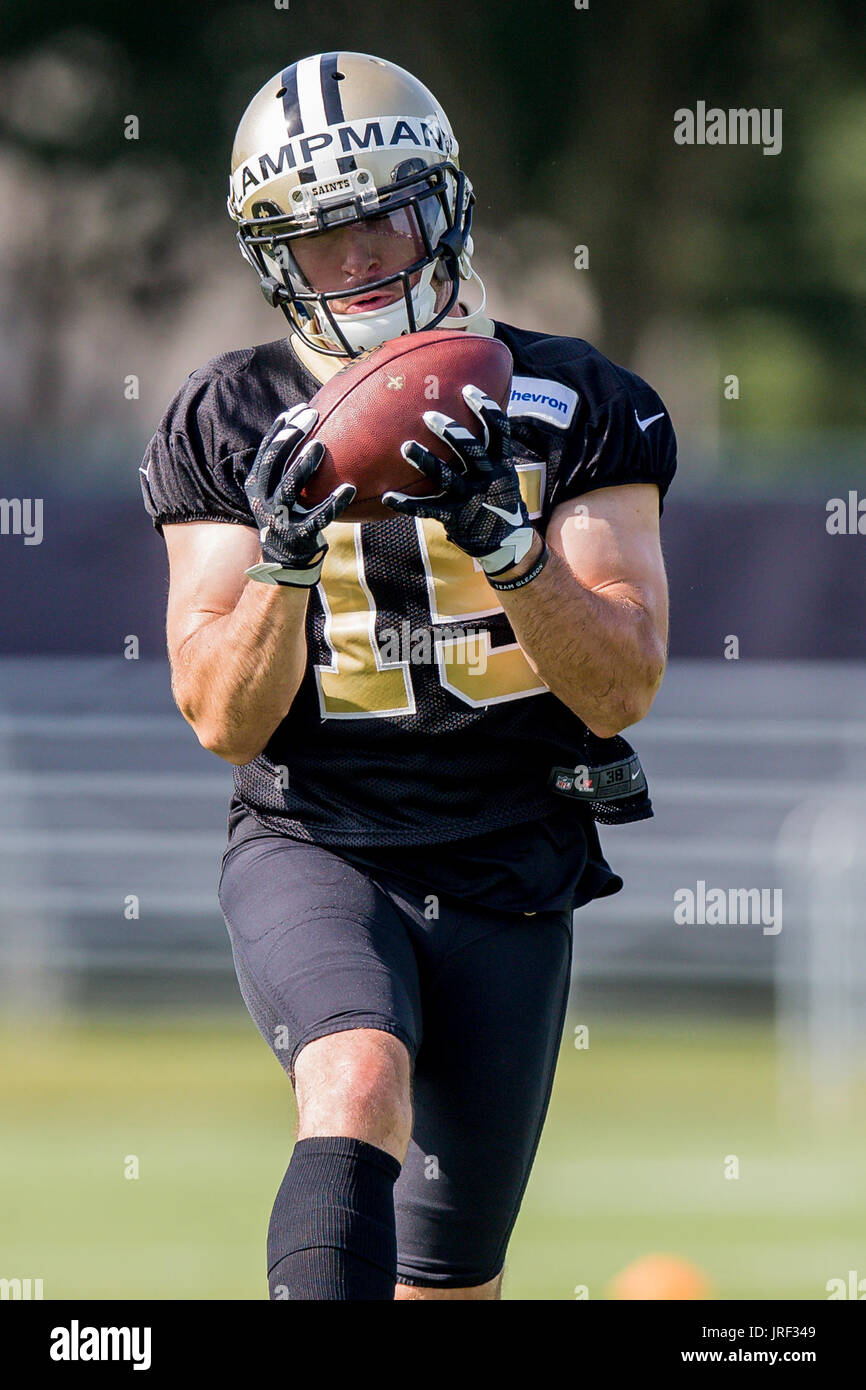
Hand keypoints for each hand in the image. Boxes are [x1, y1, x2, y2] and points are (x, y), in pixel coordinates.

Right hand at [243, 404, 354, 586]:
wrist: (285, 561)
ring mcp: (279, 518)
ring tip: (321, 446)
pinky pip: (318, 517)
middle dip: (291, 437)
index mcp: (258, 485)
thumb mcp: (280, 492)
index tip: (299, 409)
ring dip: (304, 465)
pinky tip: (350, 489)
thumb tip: (315, 430)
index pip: (266, 451)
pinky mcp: (298, 536)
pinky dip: (334, 503)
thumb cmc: (291, 516)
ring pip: (289, 487)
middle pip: (274, 462)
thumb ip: (288, 467)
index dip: (281, 429)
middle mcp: (263, 500)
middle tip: (311, 418)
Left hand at [382, 384, 534, 576]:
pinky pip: (428, 509)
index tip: (467, 389)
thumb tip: (476, 418)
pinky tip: (388, 497)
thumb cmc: (498, 500)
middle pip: (471, 449)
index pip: (498, 431)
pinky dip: (407, 504)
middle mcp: (488, 478)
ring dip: (426, 460)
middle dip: (450, 431)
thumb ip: (489, 452)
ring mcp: (472, 498)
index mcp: (501, 463)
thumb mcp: (503, 474)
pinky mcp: (456, 518)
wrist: (508, 543)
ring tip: (406, 446)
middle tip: (427, 415)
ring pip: (447, 477)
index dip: (485, 409)